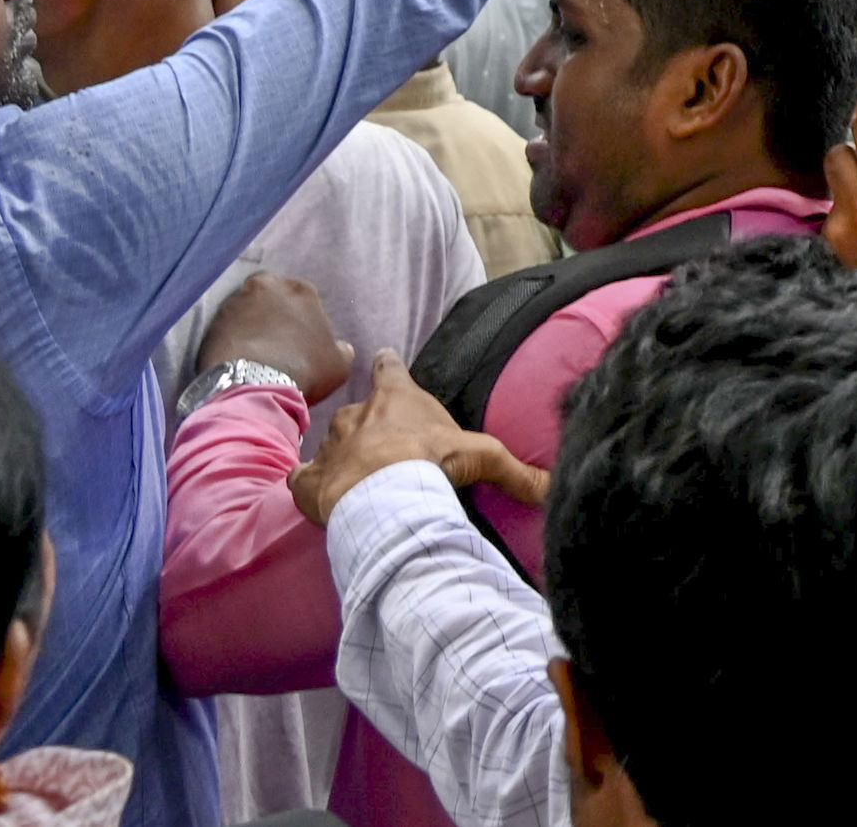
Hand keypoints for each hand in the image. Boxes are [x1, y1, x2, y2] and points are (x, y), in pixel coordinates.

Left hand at [200, 272, 352, 403]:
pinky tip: (234, 355)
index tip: (297, 337)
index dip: (299, 318)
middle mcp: (267, 285)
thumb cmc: (303, 369)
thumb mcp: (338, 364)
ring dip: (247, 322)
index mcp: (301, 289)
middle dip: (269, 310)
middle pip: (268, 295)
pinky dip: (229, 336)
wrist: (254, 386)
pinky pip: (224, 326)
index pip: (301, 297)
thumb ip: (341, 348)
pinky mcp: (211, 321)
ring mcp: (235, 301)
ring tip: (250, 349)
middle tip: (271, 337)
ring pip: (244, 308)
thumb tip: (340, 346)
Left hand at [290, 353, 547, 527]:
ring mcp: (329, 446)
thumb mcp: (483, 457)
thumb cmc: (430, 462)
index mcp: (396, 398)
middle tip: (384, 449)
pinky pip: (302, 478)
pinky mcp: (307, 479)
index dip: (389, 365)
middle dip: (367, 426)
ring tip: (357, 481)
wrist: (381, 498)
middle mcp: (357, 415)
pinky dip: (309, 485)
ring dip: (342, 458)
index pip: (390, 368)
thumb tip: (554, 487)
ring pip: (332, 445)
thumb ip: (517, 469)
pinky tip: (318, 496)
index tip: (386, 358)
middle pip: (358, 411)